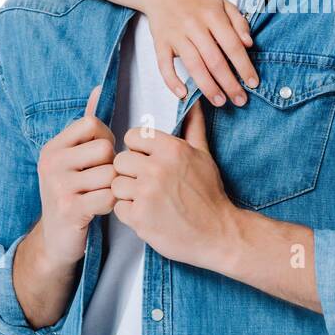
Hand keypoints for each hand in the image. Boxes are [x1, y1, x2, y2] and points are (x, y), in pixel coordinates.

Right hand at [35, 84, 116, 270]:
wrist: (56, 238)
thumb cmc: (72, 192)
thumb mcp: (74, 156)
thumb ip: (87, 125)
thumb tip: (99, 87)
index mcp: (53, 146)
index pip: (93, 124)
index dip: (105, 138)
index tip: (99, 156)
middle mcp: (51, 162)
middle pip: (105, 148)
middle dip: (111, 165)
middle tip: (100, 179)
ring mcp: (58, 186)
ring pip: (110, 174)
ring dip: (112, 187)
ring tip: (99, 195)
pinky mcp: (69, 209)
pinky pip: (108, 196)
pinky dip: (111, 204)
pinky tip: (100, 208)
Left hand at [110, 99, 238, 271]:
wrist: (218, 234)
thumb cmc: (209, 194)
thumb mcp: (203, 155)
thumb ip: (193, 126)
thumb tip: (194, 99)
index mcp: (171, 149)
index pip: (131, 136)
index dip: (137, 149)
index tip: (148, 162)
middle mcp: (157, 168)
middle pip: (120, 161)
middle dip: (130, 173)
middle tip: (149, 185)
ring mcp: (147, 194)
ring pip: (116, 185)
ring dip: (128, 195)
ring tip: (150, 201)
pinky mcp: (139, 218)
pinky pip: (118, 209)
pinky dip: (131, 215)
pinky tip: (150, 216)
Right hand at [145, 0, 258, 107]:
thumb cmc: (198, 0)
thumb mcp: (223, 3)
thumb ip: (239, 22)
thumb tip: (249, 44)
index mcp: (213, 15)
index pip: (232, 45)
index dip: (244, 66)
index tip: (253, 83)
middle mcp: (194, 25)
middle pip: (214, 60)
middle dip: (229, 83)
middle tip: (240, 100)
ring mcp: (176, 35)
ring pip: (193, 65)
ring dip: (207, 87)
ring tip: (220, 102)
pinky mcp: (160, 42)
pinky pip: (164, 65)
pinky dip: (172, 81)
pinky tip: (184, 94)